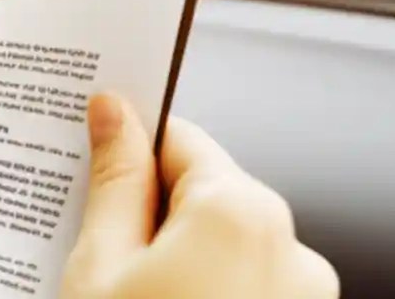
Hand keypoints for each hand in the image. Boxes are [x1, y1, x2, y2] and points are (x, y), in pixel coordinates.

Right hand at [63, 93, 337, 298]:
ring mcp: (305, 296)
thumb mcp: (99, 271)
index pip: (176, 141)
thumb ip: (113, 186)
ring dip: (179, 261)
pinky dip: (209, 289)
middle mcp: (291, 247)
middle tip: (95, 258)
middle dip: (149, 217)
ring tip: (124, 297)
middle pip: (202, 195)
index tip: (89, 170)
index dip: (124, 153)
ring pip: (224, 247)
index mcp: (240, 213)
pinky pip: (247, 285)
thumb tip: (114, 113)